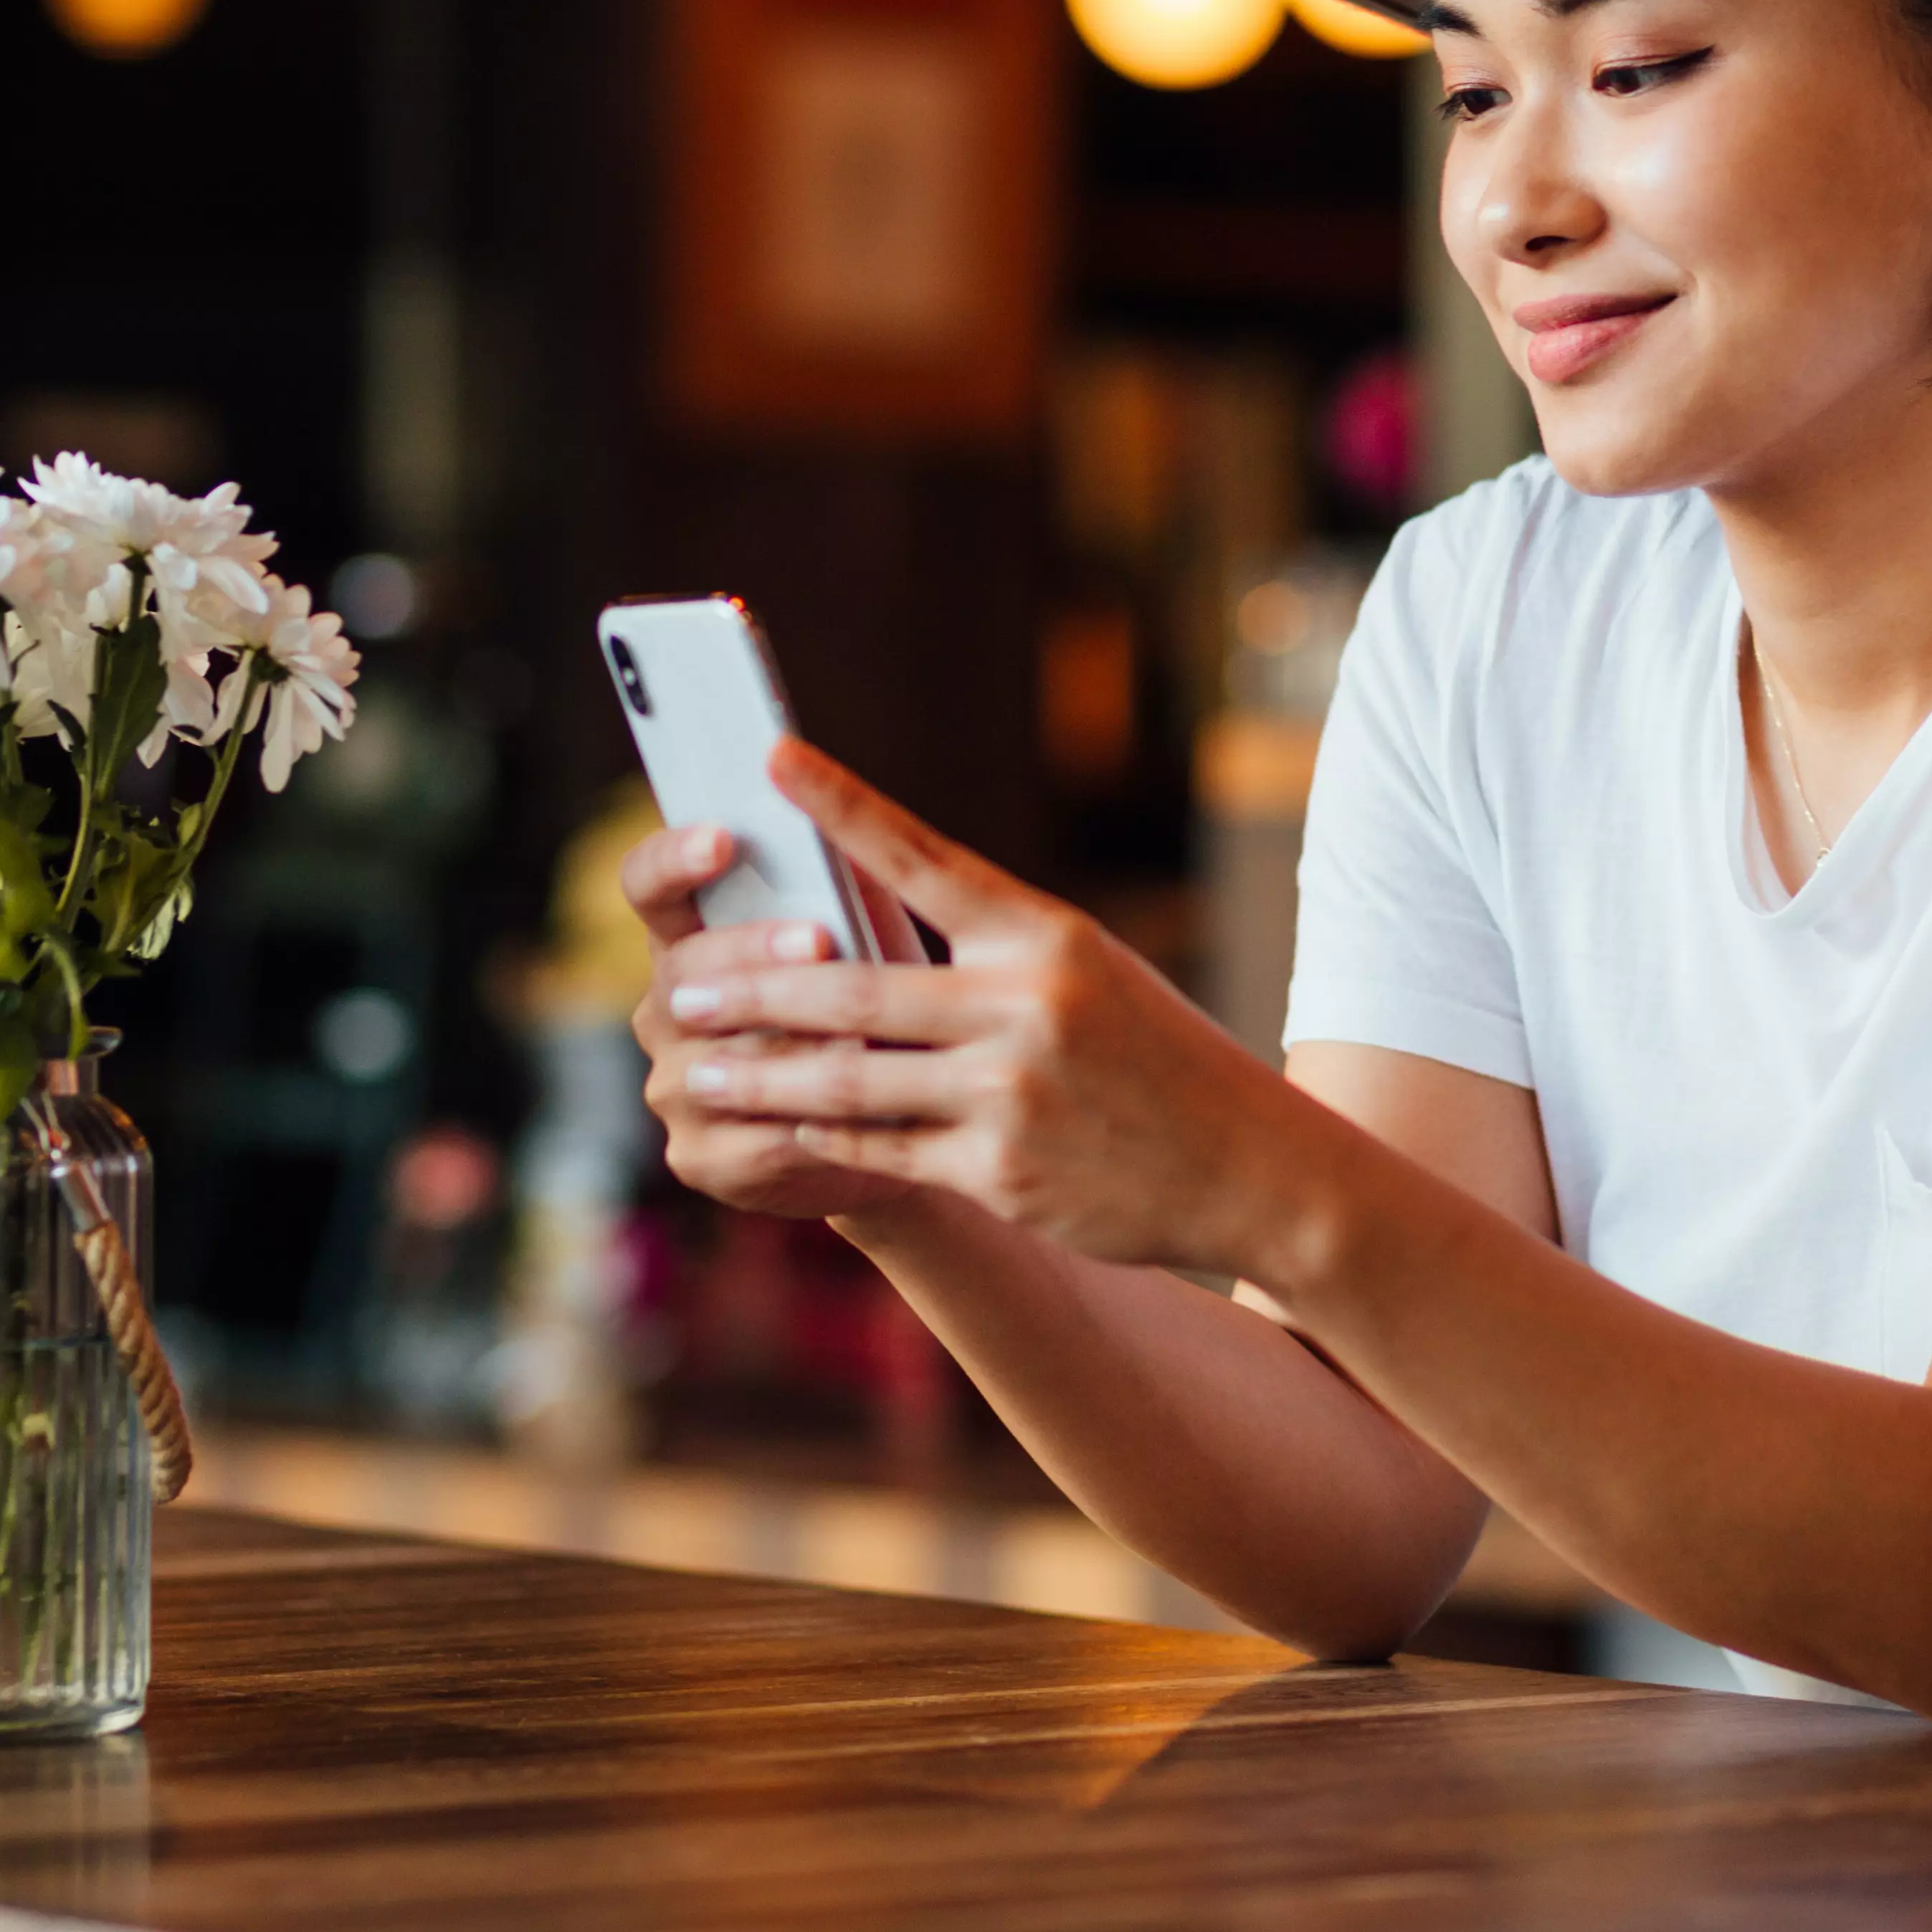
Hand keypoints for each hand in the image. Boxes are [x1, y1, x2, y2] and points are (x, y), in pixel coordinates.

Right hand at [622, 821, 920, 1221]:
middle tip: (818, 941)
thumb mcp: (869, 941)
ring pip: (724, 1061)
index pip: (647, 885)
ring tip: (864, 1036)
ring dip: (796, 1046)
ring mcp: (675, 1087)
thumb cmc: (882, 1011)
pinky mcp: (699, 1157)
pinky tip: (863, 1113)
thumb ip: (848, 892)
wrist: (896, 1128)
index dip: (673, 858)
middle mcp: (664, 1011)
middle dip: (754, 952)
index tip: (721, 836)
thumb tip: (850, 831)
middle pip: (686, 971)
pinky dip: (814, 1122)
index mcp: (689, 941)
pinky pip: (753, 1135)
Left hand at [654, 741, 1326, 1273]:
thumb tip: (863, 937)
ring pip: (846, 1082)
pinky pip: (882, 1150)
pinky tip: (776, 1130)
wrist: (1249, 1165)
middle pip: (850, 990)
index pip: (923, 856)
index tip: (772, 758)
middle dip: (751, 989)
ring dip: (759, 1076)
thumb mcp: (1091, 974)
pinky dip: (821, 1139)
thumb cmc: (1156, 1056)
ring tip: (697, 1070)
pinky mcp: (999, 1173)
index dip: (841, 804)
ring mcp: (1008, 1095)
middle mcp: (1024, 1007)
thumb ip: (988, 955)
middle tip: (682, 987)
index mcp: (1044, 936)